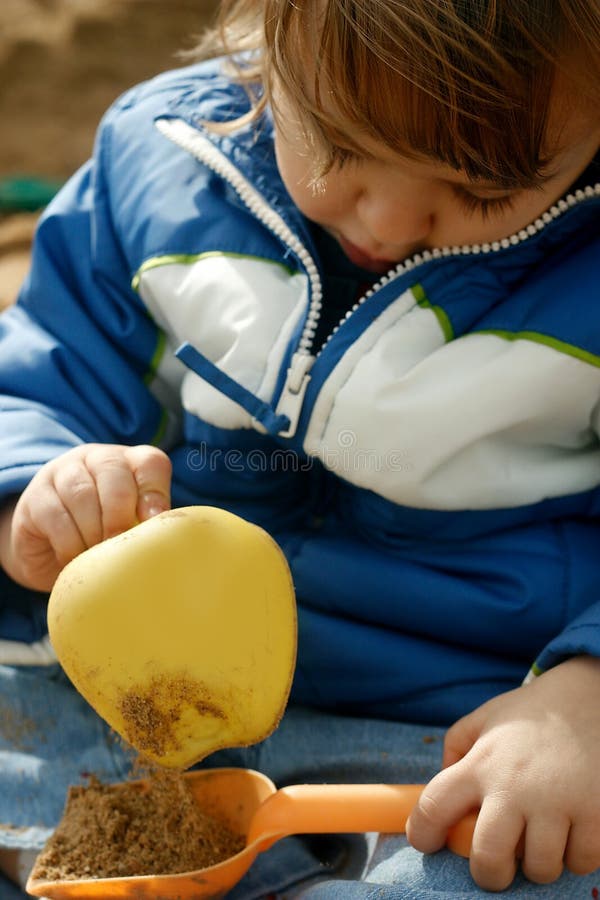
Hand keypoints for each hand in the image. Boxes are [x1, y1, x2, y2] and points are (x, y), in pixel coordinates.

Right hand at [0, 443, 170, 591]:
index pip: (150, 463)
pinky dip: (69, 543)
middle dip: (120, 514)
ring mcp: (62, 472)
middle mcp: (97, 458)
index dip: (155, 491)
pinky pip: (56, 516)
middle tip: (120, 544)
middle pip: (113, 473)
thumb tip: (166, 539)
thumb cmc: (102, 536)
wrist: (49, 549)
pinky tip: (75, 559)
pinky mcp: (35, 496)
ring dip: (93, 532)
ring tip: (98, 557)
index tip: (154, 522)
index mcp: (130, 462)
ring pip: (82, 494)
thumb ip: (148, 525)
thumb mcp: (130, 527)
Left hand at [406, 656, 599, 890]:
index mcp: (480, 763)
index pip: (433, 808)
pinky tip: (570, 832)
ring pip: (540, 868)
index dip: (422, 834)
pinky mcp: (594, 811)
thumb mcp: (484, 718)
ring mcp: (556, 801)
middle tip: (495, 866)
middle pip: (488, 859)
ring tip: (539, 839)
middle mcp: (514, 785)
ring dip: (537, 863)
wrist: (586, 696)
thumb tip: (442, 790)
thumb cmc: (529, 714)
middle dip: (488, 874)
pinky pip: (581, 861)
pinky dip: (575, 855)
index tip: (426, 842)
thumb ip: (456, 748)